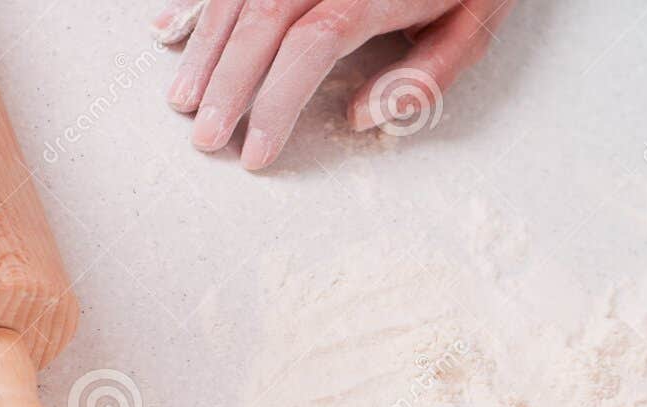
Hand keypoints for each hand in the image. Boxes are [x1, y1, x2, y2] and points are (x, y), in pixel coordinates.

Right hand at [155, 0, 513, 169]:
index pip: (311, 45)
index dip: (276, 101)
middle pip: (263, 20)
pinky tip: (172, 30)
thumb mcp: (474, 25)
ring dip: (206, 47)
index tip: (257, 152)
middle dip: (228, 83)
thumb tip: (361, 116)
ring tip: (184, 100)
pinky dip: (201, 3)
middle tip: (206, 139)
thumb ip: (425, 76)